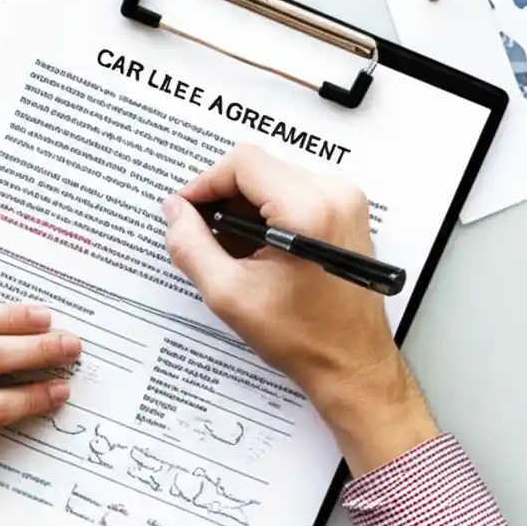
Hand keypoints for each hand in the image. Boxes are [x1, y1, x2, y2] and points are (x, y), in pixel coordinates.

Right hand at [160, 145, 437, 474]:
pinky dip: (267, 212)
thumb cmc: (303, 337)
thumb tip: (173, 210)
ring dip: (244, 206)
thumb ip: (191, 246)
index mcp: (309, 209)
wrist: (353, 363)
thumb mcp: (230, 294)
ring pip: (274, 178)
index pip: (243, 163)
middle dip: (223, 197)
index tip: (185, 211)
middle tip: (202, 235)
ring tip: (230, 249)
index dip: (204, 183)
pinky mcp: (347, 211)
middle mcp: (334, 194)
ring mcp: (345, 200)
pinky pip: (294, 192)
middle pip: (259, 167)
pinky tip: (255, 249)